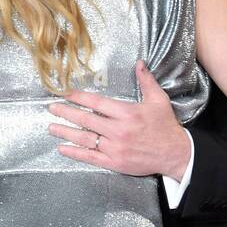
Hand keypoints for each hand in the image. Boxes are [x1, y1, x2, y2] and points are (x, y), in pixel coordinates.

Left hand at [47, 61, 190, 178]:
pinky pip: (90, 157)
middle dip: (66, 112)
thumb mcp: (158, 100)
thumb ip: (146, 82)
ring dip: (65, 132)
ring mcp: (114, 147)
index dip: (78, 97)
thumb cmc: (166, 126)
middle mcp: (118, 130)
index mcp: (127, 113)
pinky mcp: (114, 162)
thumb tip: (139, 64)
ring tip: (51, 127)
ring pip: (84, 138)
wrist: (175, 154)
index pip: (96, 102)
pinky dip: (74, 153)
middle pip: (86, 119)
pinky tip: (62, 148)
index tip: (65, 93)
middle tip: (52, 107)